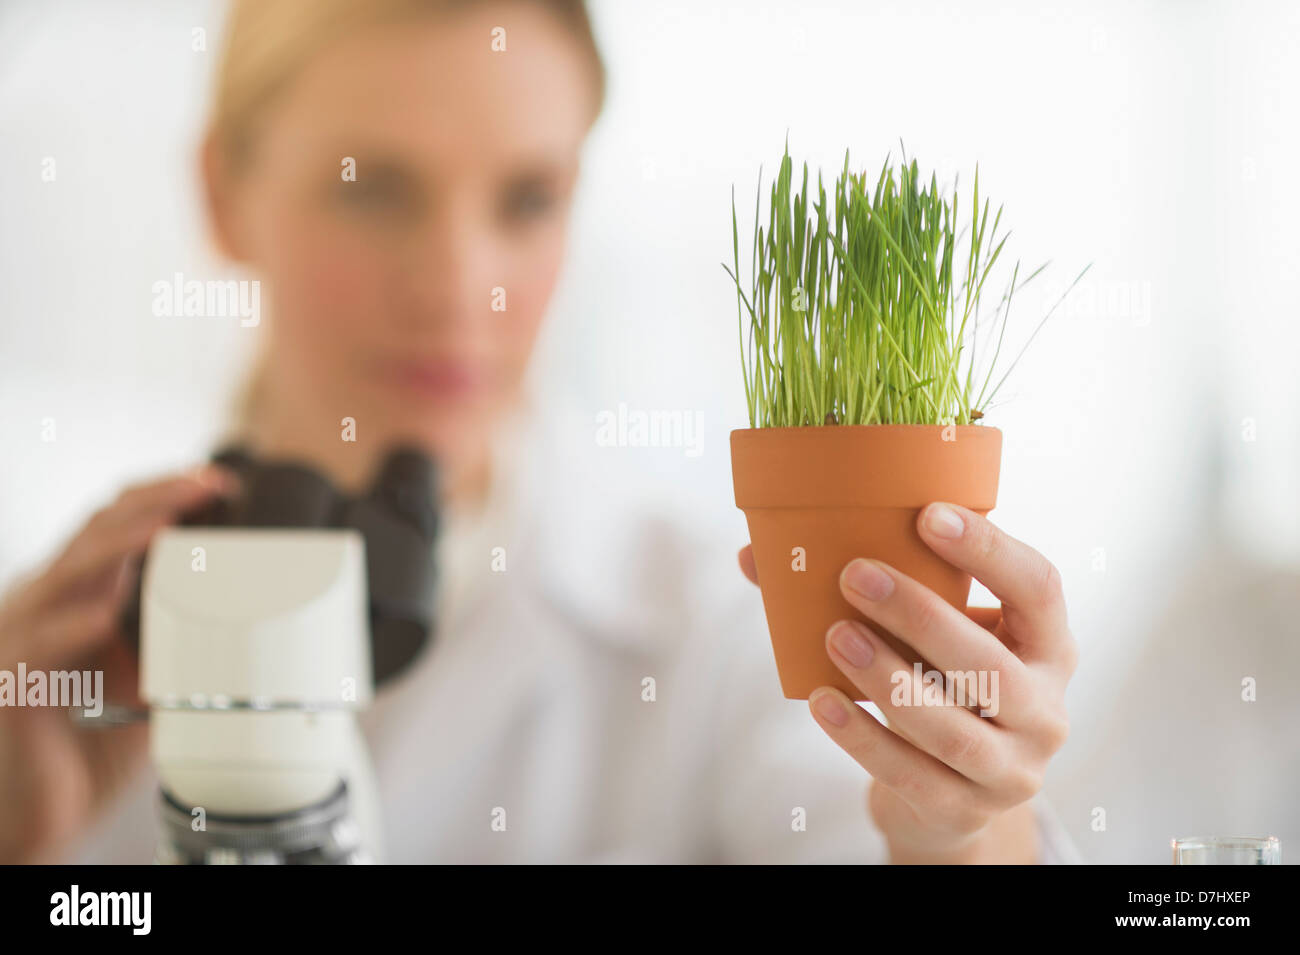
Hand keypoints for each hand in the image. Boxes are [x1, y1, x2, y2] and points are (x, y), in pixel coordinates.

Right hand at [0, 464, 238, 861]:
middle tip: (206, 484)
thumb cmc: (94, 741)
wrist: (42, 810)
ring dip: (118, 545)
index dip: (164, 494)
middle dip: (154, 500)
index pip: (118, 523)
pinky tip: (104, 618)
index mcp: (84, 595)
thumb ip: (192, 649)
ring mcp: (25, 638)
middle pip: (98, 529)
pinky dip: (74, 627)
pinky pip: (39, 646)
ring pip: (67, 572)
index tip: (220, 483)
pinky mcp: (11, 683)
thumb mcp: (157, 682)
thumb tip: (265, 630)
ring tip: (162, 527)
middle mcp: (51, 604)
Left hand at [737, 501, 1077, 862]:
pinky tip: (822, 701)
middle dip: (919, 616)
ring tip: (835, 635)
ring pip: (950, 727)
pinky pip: (910, 773)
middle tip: (855, 575)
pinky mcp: (965, 811)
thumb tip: (755, 554)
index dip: (989, 550)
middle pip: (989, 664)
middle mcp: (1046, 710)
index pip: (1038, 587)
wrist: (953, 792)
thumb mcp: (932, 636)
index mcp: (1048, 646)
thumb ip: (874, 590)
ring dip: (887, 677)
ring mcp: (1011, 769)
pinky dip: (862, 737)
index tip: (928, 515)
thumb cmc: (938, 685)